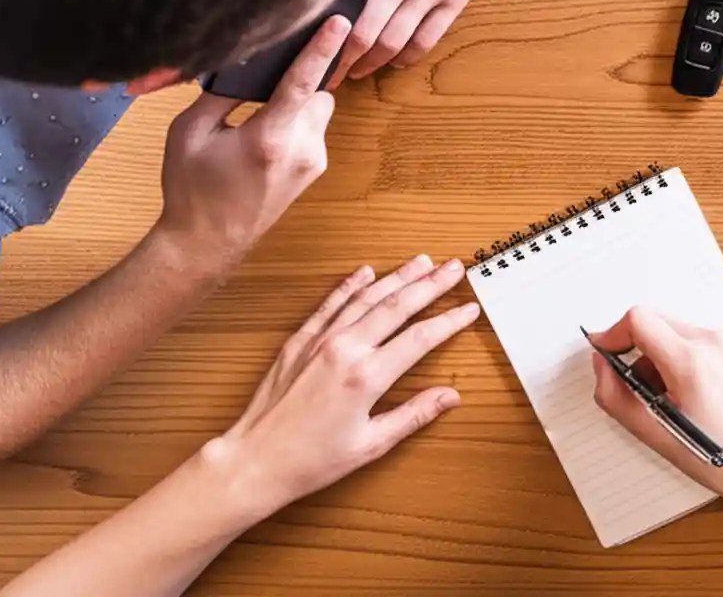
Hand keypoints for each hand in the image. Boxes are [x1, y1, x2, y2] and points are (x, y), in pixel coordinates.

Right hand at [156, 16, 350, 263]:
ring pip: (318, 110)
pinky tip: (262, 137)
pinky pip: (313, 129)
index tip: (340, 22)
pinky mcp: (315, 170)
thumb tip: (244, 62)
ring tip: (256, 119)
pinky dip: (295, 122)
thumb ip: (219, 92)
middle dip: (298, 81)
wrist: (208, 242)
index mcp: (269, 138)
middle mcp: (301, 149)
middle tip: (265, 84)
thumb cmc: (191, 188)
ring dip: (296, 103)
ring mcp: (313, 162)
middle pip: (318, 92)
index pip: (303, 83)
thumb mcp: (190, 132)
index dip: (321, 48)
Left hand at [207, 256, 478, 514]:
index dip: (449, 321)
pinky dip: (349, 285)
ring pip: (366, 298)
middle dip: (430, 284)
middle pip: (397, 306)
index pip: (420, 338)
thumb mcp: (371, 444)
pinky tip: (366, 271)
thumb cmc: (311, 460)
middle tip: (454, 268)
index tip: (469, 309)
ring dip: (397, 277)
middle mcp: (344, 350)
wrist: (254, 460)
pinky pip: (330, 304)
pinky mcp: (299, 342)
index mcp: (366, 377)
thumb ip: (413, 414)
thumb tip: (450, 396)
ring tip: (422, 262)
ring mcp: (319, 342)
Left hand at [328, 0, 531, 85]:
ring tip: (355, 71)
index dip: (315, 25)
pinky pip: (427, 38)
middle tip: (324, 74)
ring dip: (370, 63)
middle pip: (360, 33)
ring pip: (392, 42)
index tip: (301, 41)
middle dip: (338, 60)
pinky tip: (395, 60)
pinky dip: (407, 57)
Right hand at [589, 307, 722, 509]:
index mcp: (690, 361)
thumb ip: (614, 396)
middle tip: (633, 386)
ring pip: (668, 330)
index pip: (638, 319)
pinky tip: (681, 394)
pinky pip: (687, 339)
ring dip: (653, 356)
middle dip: (633, 348)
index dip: (612, 335)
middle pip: (652, 320)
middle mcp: (710, 342)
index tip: (605, 354)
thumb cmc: (718, 457)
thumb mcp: (651, 433)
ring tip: (663, 398)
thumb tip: (602, 365)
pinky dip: (673, 359)